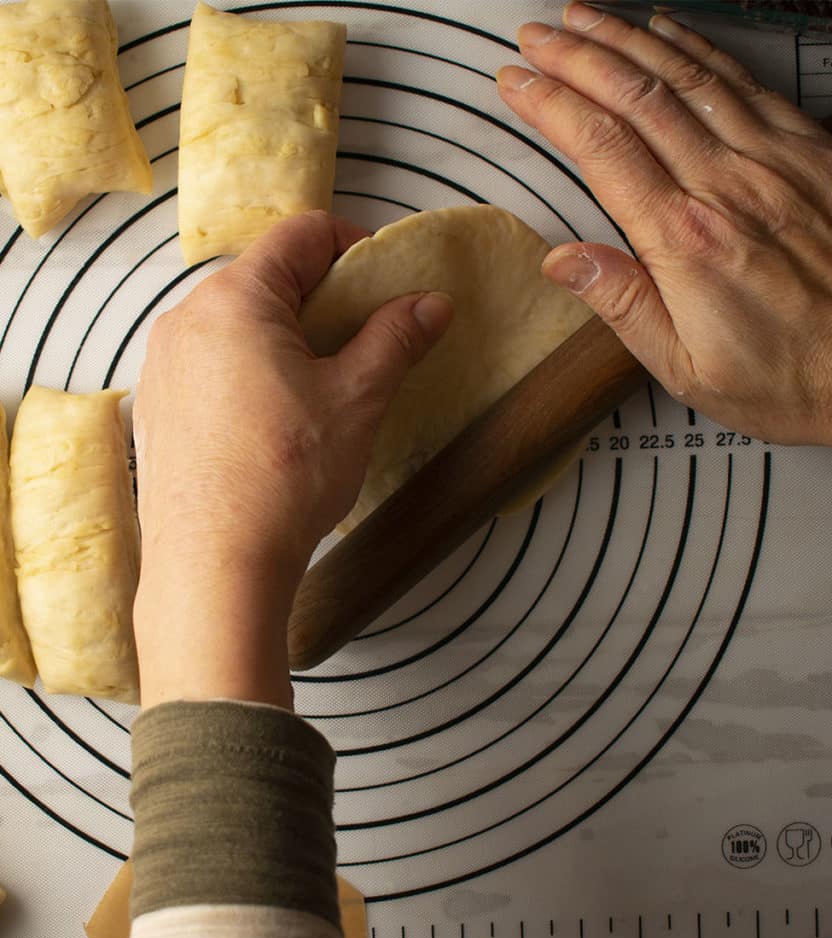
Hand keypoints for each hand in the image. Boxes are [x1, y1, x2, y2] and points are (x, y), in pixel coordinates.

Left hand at [133, 211, 452, 707]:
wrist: (215, 566)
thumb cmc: (286, 475)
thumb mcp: (358, 398)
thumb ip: (396, 337)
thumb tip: (431, 302)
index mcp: (234, 299)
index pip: (301, 236)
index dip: (354, 247)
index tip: (388, 280)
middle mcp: (185, 319)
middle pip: (267, 278)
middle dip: (324, 299)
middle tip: (366, 340)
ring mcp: (163, 365)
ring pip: (239, 324)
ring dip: (289, 338)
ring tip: (326, 387)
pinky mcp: (158, 408)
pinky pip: (213, 365)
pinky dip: (253, 371)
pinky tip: (280, 420)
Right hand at [497, 3, 831, 540]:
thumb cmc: (794, 379)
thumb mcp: (689, 371)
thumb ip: (623, 306)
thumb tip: (559, 259)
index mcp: (686, 242)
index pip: (601, 148)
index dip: (551, 105)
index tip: (516, 83)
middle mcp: (728, 186)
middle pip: (636, 96)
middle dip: (576, 55)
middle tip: (535, 35)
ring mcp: (776, 160)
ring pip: (686, 77)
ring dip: (626, 38)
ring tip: (581, 16)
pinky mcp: (815, 150)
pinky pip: (744, 82)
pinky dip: (698, 48)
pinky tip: (666, 29)